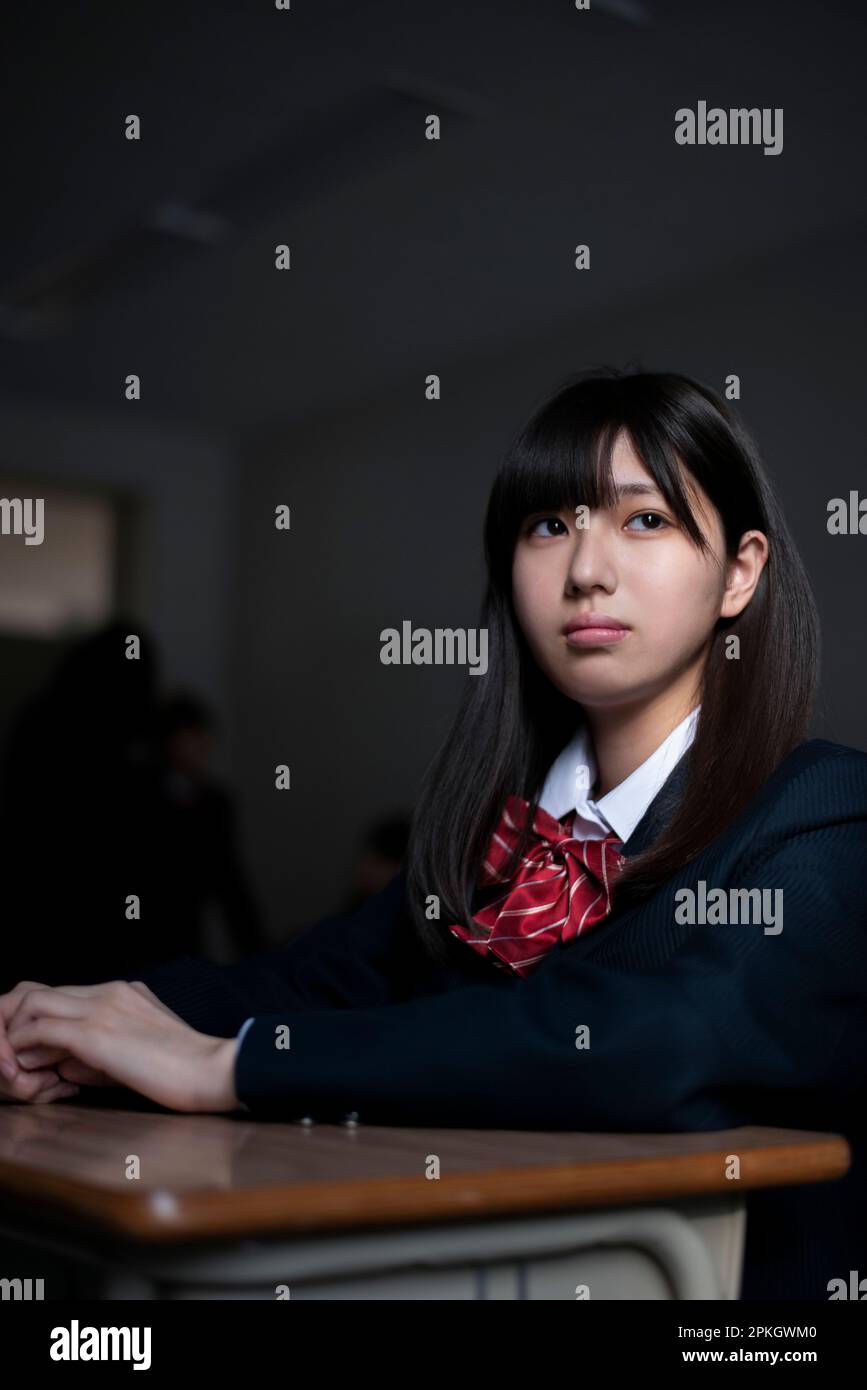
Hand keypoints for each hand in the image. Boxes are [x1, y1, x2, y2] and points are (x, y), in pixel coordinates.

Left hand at [5, 981, 240, 1112]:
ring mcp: (102, 1009)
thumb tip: (64, 1063)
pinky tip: (24, 1066)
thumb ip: (99, 1054)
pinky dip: (25, 1046)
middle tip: (13, 1050)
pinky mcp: (97, 1034)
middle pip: (42, 990)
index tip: (33, 1046)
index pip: (64, 993)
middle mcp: (110, 992)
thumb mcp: (139, 1053)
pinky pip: (42, 1029)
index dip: (39, 1017)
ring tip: (15, 1060)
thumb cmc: (183, 1069)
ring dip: (17, 1031)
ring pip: (36, 1002)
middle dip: (18, 1019)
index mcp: (124, 992)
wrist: (210, 1068)